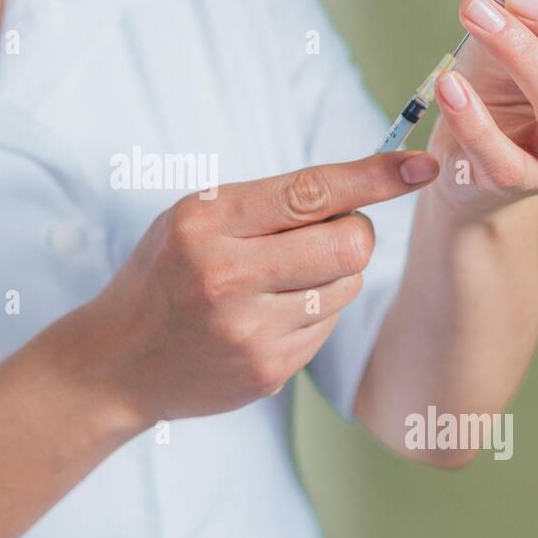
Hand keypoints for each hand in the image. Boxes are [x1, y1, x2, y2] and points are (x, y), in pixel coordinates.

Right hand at [82, 153, 439, 423]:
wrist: (116, 363)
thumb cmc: (164, 275)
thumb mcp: (192, 220)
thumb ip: (264, 205)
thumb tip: (360, 188)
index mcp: (205, 222)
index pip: (310, 192)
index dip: (375, 177)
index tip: (421, 166)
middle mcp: (227, 275)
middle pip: (349, 245)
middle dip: (354, 233)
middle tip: (327, 234)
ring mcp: (249, 330)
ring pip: (346, 286)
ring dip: (332, 274)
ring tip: (281, 279)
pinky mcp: (267, 371)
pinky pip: (327, 327)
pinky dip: (313, 312)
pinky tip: (268, 315)